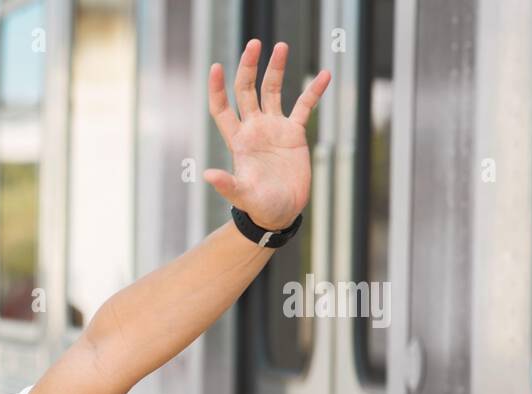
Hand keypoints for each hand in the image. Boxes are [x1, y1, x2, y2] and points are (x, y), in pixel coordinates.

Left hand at [205, 39, 330, 230]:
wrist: (281, 212)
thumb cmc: (258, 206)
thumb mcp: (241, 195)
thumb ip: (226, 184)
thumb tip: (207, 175)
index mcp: (238, 140)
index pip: (222, 108)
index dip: (218, 88)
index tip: (216, 66)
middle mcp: (254, 129)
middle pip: (247, 91)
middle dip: (248, 67)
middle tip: (254, 44)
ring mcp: (274, 128)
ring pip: (272, 91)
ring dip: (275, 69)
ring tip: (281, 46)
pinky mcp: (294, 133)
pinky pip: (305, 106)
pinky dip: (314, 91)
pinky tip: (324, 74)